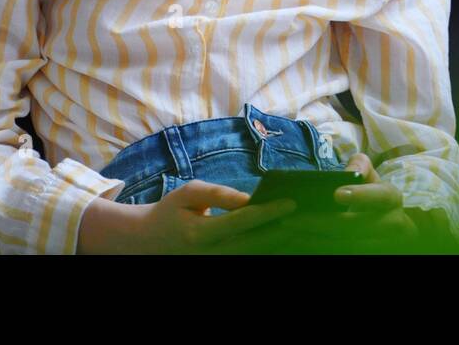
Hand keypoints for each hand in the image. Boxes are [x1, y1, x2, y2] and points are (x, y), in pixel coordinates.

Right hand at [78, 180, 296, 253]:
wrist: (150, 241)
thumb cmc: (172, 211)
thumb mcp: (188, 193)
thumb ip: (218, 193)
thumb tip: (248, 199)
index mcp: (199, 233)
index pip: (241, 222)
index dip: (268, 212)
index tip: (291, 203)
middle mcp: (209, 254)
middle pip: (254, 245)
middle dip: (283, 231)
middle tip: (308, 217)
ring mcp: (215, 264)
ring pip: (254, 256)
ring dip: (279, 243)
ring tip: (303, 227)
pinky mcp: (220, 266)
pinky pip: (248, 258)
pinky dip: (267, 248)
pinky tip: (286, 238)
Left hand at [275, 153, 421, 251]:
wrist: (390, 224)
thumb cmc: (372, 192)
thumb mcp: (370, 175)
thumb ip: (360, 165)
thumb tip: (349, 171)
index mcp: (392, 198)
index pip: (380, 196)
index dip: (361, 195)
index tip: (337, 194)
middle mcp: (392, 223)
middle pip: (356, 226)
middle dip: (323, 223)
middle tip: (293, 218)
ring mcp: (381, 243)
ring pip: (347, 244)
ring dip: (316, 238)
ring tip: (291, 229)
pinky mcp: (369, 252)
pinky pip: (342, 250)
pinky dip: (319, 246)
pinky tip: (299, 240)